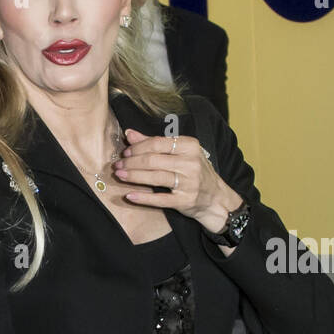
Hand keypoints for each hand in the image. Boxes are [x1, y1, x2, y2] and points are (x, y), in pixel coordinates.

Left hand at [115, 128, 242, 237]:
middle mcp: (190, 163)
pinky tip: (129, 195)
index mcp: (189, 146)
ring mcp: (188, 183)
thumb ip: (154, 143)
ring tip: (119, 175)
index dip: (137, 147)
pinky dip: (143, 198)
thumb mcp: (180, 153)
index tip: (125, 152)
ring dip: (133, 176)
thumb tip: (129, 133)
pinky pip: (160, 199)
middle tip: (117, 165)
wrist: (215, 198)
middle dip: (131, 162)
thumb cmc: (194, 172)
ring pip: (155, 177)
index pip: (157, 143)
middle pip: (153, 160)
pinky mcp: (185, 201)